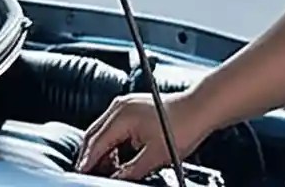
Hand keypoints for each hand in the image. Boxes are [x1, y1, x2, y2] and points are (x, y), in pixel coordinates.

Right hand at [74, 90, 216, 180]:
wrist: (203, 107)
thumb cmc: (185, 125)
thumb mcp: (156, 156)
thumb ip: (131, 170)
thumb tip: (115, 179)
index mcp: (121, 116)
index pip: (95, 144)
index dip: (87, 164)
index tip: (81, 176)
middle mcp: (120, 107)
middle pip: (94, 136)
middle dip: (91, 158)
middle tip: (91, 175)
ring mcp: (126, 105)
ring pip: (103, 132)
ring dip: (103, 152)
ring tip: (107, 171)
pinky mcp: (134, 108)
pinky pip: (114, 127)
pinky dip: (112, 143)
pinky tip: (119, 158)